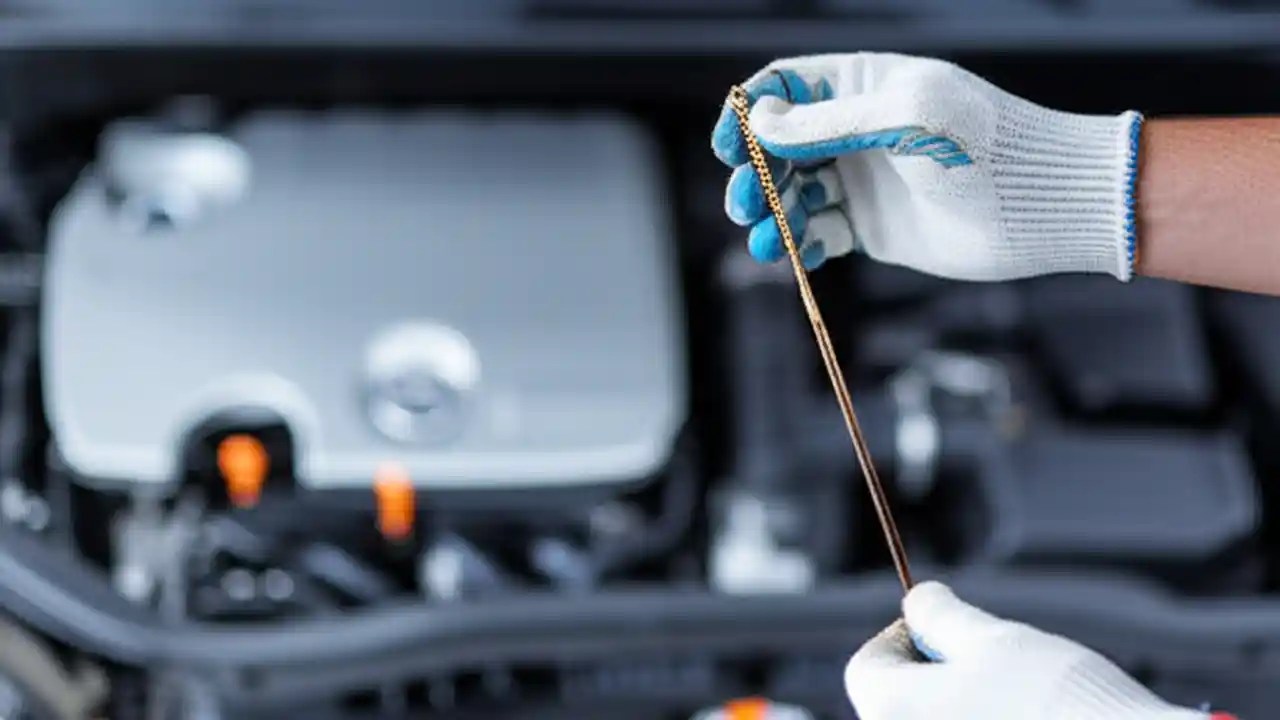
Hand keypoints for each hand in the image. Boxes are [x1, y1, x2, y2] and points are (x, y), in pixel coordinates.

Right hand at [711, 53, 1142, 281]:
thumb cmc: (986, 148)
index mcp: (862, 85)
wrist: (1040, 208)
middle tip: (744, 205)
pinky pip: (816, 232)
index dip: (747, 113)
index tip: (729, 146)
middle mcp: (854, 130)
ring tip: (765, 239)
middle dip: (751, 174)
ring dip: (768, 214)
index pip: (783, 87)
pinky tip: (795, 255)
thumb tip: (761, 122)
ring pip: (789, 192)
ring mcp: (861, 178)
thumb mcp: (906, 118)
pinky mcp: (870, 226)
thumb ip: (828, 121)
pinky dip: (798, 244)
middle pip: (775, 146)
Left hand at [845, 582, 1206, 719]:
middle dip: (941, 680)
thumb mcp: (995, 639)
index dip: (906, 638)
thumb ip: (944, 617)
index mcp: (887, 709)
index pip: (868, 666)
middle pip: (903, 706)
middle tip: (994, 667)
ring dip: (971, 711)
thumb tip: (921, 601)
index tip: (947, 628)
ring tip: (1026, 704)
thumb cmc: (1056, 704)